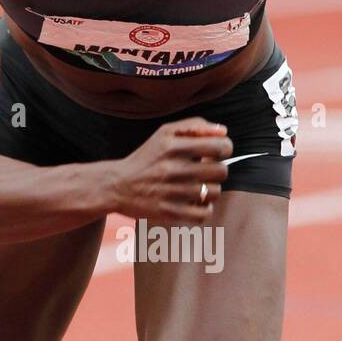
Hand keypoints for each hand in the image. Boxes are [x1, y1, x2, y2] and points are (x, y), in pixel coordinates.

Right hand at [109, 118, 232, 222]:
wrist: (117, 186)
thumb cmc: (147, 157)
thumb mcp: (165, 133)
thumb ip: (195, 126)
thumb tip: (224, 131)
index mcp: (173, 147)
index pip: (220, 146)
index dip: (224, 149)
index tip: (215, 152)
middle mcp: (174, 169)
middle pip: (221, 171)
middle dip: (217, 170)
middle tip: (204, 170)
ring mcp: (173, 193)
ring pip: (214, 192)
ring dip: (209, 190)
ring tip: (196, 186)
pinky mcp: (170, 213)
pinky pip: (204, 214)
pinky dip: (204, 209)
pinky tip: (194, 202)